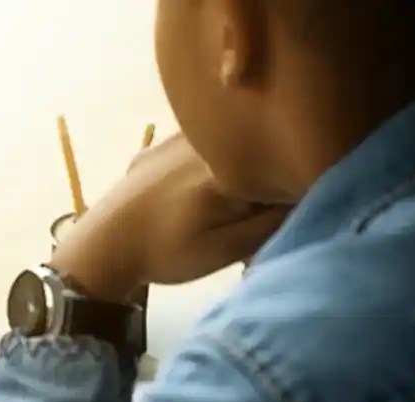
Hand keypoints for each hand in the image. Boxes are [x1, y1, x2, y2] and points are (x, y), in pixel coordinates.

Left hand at [48, 133, 290, 301]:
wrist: (100, 248)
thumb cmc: (165, 253)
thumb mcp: (227, 248)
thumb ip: (275, 219)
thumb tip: (315, 191)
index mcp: (227, 162)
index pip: (287, 166)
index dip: (292, 193)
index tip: (276, 216)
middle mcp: (204, 137)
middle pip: (259, 152)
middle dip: (263, 180)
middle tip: (242, 218)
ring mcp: (179, 136)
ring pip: (231, 150)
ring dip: (236, 174)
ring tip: (214, 210)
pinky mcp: (161, 144)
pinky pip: (202, 150)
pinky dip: (207, 168)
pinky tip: (192, 198)